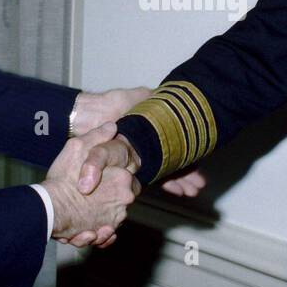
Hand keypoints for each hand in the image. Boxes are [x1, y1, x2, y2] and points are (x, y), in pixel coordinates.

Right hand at [42, 123, 136, 249]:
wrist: (50, 209)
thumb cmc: (63, 178)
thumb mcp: (78, 146)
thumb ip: (98, 136)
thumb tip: (112, 127)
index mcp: (124, 178)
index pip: (129, 177)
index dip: (114, 177)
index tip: (100, 179)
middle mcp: (124, 200)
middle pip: (121, 198)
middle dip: (106, 197)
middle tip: (86, 195)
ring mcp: (115, 218)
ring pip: (111, 216)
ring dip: (99, 215)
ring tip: (81, 211)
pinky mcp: (103, 233)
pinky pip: (104, 235)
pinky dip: (97, 233)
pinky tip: (86, 228)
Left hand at [72, 87, 205, 198]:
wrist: (88, 116)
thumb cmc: (110, 104)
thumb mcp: (137, 97)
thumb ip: (152, 97)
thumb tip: (170, 95)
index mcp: (147, 132)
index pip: (171, 148)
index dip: (185, 158)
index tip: (199, 166)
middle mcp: (143, 146)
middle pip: (169, 163)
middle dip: (185, 175)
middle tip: (198, 185)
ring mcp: (134, 158)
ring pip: (161, 173)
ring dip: (177, 181)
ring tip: (191, 190)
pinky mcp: (123, 168)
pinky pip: (145, 179)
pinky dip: (161, 184)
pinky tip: (174, 190)